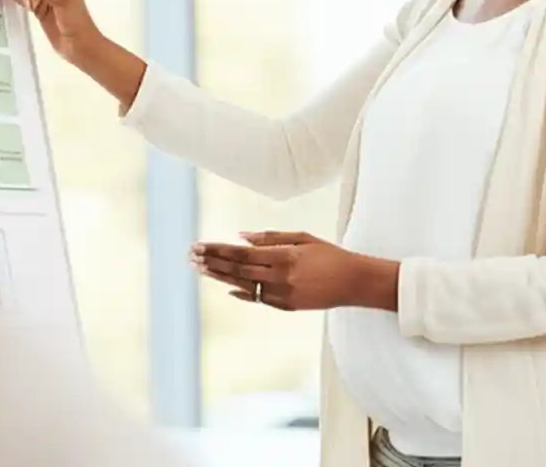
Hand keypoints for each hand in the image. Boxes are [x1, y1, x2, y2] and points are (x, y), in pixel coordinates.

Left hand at [190, 232, 399, 311]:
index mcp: (285, 256)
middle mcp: (280, 277)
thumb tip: (240, 237)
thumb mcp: (303, 238)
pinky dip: (241, 293)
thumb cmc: (330, 255)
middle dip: (212, 262)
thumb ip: (271, 237)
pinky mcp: (287, 307)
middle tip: (191, 256)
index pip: (242, 253)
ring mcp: (283, 295)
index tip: (200, 245)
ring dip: (219, 277)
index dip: (218, 250)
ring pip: (243, 285)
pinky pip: (258, 300)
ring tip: (200, 269)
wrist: (354, 282)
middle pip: (238, 269)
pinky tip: (226, 287)